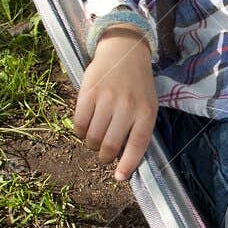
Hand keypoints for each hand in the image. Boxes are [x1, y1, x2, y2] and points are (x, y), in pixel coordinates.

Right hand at [73, 26, 157, 182]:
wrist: (124, 50)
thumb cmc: (137, 84)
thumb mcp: (147, 104)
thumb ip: (138, 128)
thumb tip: (123, 158)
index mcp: (146, 111)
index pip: (137, 145)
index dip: (128, 165)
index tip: (119, 177)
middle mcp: (127, 106)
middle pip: (110, 145)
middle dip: (105, 157)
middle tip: (104, 155)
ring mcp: (107, 99)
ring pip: (93, 137)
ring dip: (92, 145)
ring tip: (96, 139)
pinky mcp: (88, 92)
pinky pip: (79, 123)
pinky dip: (80, 132)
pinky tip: (85, 128)